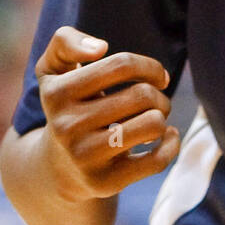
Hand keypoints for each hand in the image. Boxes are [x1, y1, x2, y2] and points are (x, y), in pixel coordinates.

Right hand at [35, 25, 179, 200]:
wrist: (58, 168)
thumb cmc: (67, 106)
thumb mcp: (53, 71)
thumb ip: (65, 42)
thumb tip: (98, 49)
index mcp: (56, 93)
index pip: (121, 64)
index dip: (150, 66)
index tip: (157, 76)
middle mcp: (66, 126)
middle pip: (142, 95)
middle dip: (158, 94)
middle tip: (155, 100)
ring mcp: (84, 157)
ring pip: (152, 125)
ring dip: (164, 116)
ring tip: (156, 117)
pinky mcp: (104, 182)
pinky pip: (156, 161)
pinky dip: (171, 145)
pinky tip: (167, 137)